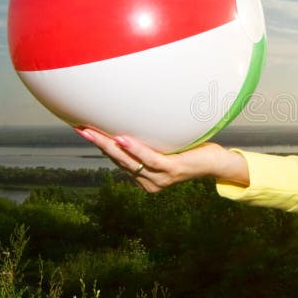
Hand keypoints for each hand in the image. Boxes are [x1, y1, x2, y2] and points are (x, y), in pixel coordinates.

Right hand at [74, 127, 246, 192]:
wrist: (217, 163)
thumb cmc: (192, 150)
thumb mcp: (167, 145)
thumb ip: (150, 139)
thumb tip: (134, 116)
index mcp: (145, 178)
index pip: (118, 161)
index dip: (102, 145)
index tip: (84, 130)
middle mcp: (149, 181)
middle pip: (118, 161)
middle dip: (98, 144)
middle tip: (80, 128)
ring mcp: (159, 178)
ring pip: (128, 161)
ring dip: (109, 145)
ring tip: (93, 132)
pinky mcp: (171, 170)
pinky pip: (149, 158)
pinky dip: (134, 148)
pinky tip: (122, 138)